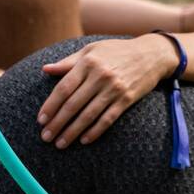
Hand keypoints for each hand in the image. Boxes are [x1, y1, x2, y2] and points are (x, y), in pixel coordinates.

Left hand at [36, 33, 179, 148]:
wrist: (152, 54)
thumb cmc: (117, 51)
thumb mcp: (92, 50)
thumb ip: (68, 62)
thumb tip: (45, 69)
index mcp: (88, 62)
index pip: (64, 87)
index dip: (51, 105)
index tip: (41, 120)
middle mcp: (100, 76)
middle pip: (73, 104)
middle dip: (57, 123)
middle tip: (46, 137)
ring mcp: (114, 88)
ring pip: (88, 115)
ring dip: (72, 132)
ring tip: (60, 144)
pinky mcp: (127, 99)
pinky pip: (107, 119)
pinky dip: (95, 131)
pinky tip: (84, 140)